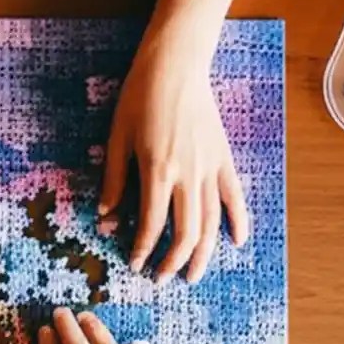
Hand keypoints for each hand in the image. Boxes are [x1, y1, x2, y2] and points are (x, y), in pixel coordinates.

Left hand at [101, 29, 249, 284]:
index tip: (133, 264)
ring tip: (192, 275)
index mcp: (157, 171)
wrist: (176, 65)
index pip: (151, 225)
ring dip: (202, 254)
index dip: (141, 249)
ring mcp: (210, 167)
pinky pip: (234, 197)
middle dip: (172, 262)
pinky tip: (236, 242)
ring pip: (211, 223)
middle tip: (159, 278)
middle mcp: (188, 174)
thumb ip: (114, 181)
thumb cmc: (140, 97)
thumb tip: (105, 218)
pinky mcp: (224, 158)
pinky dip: (238, 221)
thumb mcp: (117, 138)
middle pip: (185, 233)